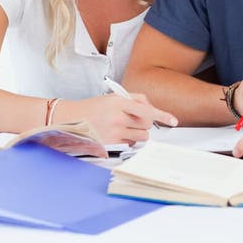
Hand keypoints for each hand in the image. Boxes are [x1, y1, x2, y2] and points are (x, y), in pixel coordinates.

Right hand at [62, 94, 176, 144]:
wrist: (68, 119)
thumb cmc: (92, 108)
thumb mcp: (113, 98)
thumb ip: (135, 100)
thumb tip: (152, 108)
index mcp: (119, 102)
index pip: (147, 109)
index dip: (163, 116)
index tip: (174, 121)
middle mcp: (117, 117)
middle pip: (147, 124)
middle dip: (145, 124)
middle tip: (133, 121)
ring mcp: (113, 132)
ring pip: (141, 136)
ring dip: (139, 134)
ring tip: (126, 128)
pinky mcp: (109, 144)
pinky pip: (130, 144)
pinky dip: (128, 141)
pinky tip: (117, 135)